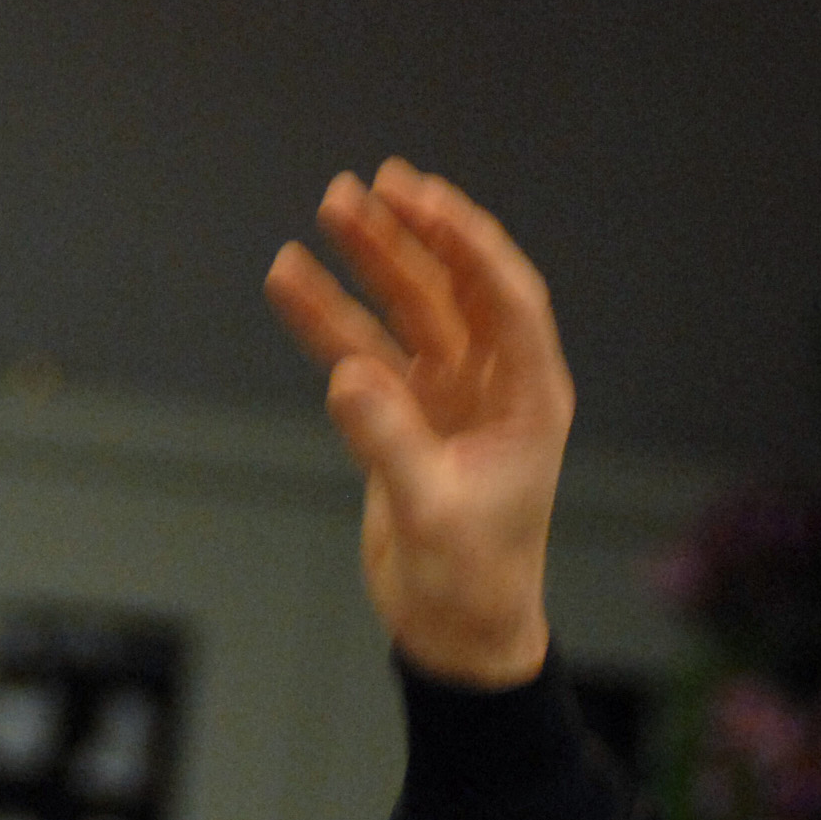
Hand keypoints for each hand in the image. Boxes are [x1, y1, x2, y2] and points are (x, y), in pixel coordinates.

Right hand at [265, 159, 573, 687]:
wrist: (456, 634)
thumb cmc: (470, 582)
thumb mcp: (432, 515)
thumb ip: (390, 444)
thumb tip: (346, 378)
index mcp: (528, 400)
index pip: (505, 300)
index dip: (466, 244)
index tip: (419, 201)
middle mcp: (492, 387)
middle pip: (453, 290)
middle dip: (413, 236)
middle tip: (368, 185)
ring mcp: (446, 400)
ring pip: (406, 313)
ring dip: (370, 263)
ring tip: (329, 210)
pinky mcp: (404, 421)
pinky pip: (364, 354)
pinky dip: (330, 320)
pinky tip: (292, 281)